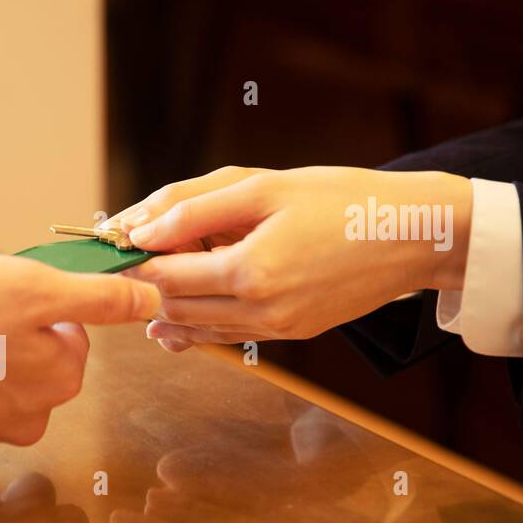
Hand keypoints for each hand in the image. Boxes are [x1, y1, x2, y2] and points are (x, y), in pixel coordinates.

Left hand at [101, 166, 471, 350]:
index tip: (108, 245)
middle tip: (116, 266)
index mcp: (251, 270)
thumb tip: (138, 229)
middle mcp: (261, 309)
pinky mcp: (291, 335)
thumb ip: (194, 208)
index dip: (130, 263)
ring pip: (196, 328)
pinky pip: (228, 335)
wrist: (413, 234)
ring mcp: (277, 328)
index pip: (163, 276)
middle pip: (173, 308)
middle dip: (141, 288)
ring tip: (140, 287)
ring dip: (165, 310)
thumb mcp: (264, 187)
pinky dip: (197, 326)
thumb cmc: (343, 198)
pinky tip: (175, 318)